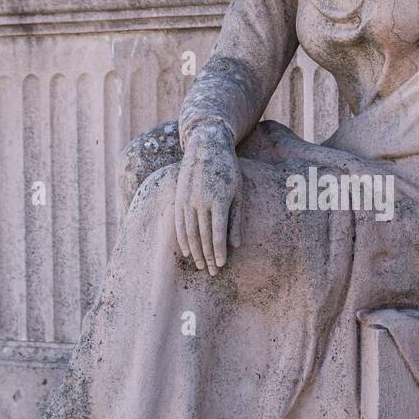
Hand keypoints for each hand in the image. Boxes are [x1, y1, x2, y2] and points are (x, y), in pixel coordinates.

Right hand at [174, 121, 241, 274]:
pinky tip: (187, 251)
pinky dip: (183, 239)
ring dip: (195, 252)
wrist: (206, 145)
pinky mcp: (180, 197)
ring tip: (200, 266)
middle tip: (212, 273)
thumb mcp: (238, 191)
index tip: (222, 266)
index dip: (219, 253)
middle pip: (203, 237)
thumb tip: (236, 244)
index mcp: (219, 201)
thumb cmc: (228, 169)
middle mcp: (201, 202)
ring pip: (190, 232)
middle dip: (208, 257)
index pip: (217, 235)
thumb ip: (236, 218)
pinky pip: (180, 223)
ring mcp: (188, 199)